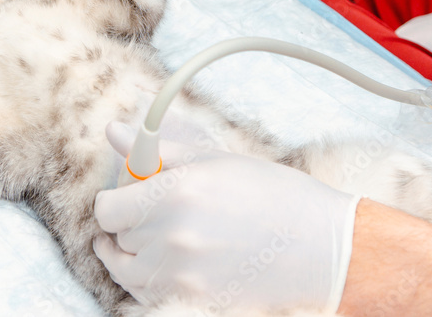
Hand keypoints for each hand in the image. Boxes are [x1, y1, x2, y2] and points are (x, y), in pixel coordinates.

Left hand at [93, 122, 359, 312]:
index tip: (127, 199)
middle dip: (131, 226)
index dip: (114, 202)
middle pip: (118, 240)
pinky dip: (154, 281)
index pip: (107, 209)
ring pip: (129, 272)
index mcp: (174, 193)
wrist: (324, 247)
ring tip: (164, 241)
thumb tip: (114, 131)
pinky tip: (175, 264)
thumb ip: (156, 150)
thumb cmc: (273, 195)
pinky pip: (150, 296)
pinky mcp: (196, 303)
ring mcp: (183, 277)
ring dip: (137, 256)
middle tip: (157, 215)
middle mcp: (172, 237)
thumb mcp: (213, 160)